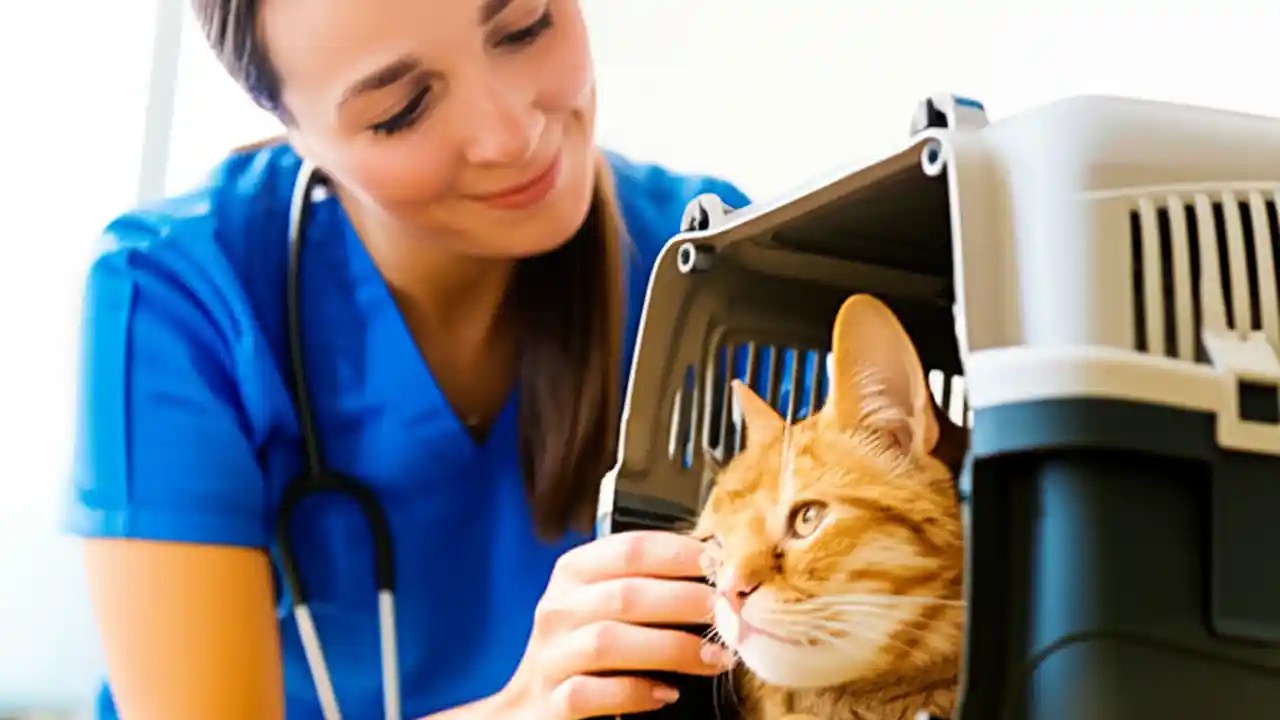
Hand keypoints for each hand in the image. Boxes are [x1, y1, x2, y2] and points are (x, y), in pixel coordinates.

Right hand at [499, 530, 730, 718]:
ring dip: (671, 648)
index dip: (680, 554)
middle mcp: (558, 608)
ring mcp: (550, 656)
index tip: (721, 565)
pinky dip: (635, 692)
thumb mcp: (603, 604)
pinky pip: (592, 692)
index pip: (629, 549)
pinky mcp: (551, 701)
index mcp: (574, 572)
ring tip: (715, 657)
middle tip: (728, 614)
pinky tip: (667, 694)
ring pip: (609, 642)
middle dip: (685, 602)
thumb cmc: (583, 646)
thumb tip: (718, 572)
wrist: (530, 705)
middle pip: (625, 595)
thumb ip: (647, 586)